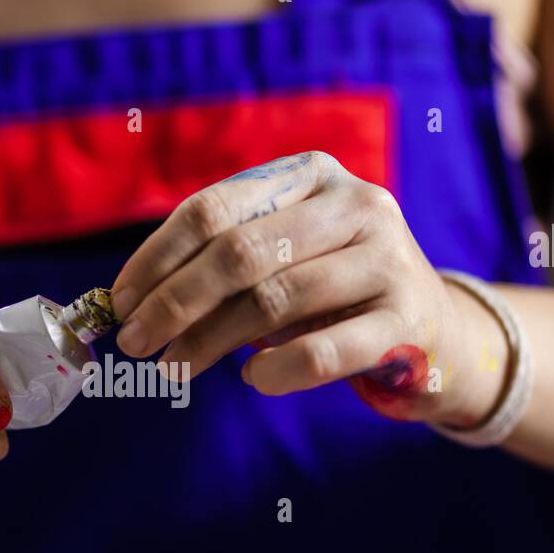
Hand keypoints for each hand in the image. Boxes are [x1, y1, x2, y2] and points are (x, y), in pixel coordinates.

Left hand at [109, 152, 508, 425]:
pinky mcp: (407, 319)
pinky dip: (277, 370)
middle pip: (240, 252)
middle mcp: (355, 203)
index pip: (213, 209)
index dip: (157, 258)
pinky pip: (325, 350)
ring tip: (173, 369)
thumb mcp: (282, 255)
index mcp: (310, 173)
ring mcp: (388, 258)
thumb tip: (132, 303)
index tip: (119, 302)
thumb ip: (220, 263)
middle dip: (174, 302)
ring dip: (210, 341)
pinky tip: (251, 379)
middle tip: (135, 343)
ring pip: (275, 300)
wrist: (433, 328)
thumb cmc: (333, 290)